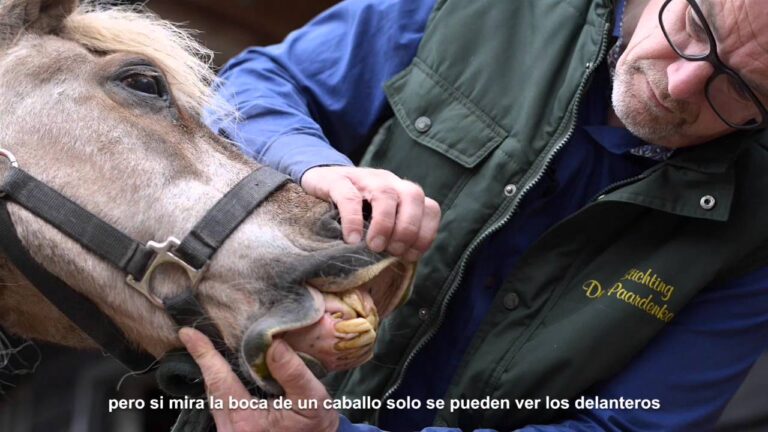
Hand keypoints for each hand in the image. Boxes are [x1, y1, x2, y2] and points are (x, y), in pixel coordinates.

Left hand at [179, 328, 338, 431]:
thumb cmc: (315, 425)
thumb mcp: (312, 397)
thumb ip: (292, 372)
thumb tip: (272, 344)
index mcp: (247, 420)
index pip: (219, 381)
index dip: (204, 354)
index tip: (188, 334)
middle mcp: (231, 430)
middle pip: (211, 388)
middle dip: (206, 360)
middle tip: (199, 335)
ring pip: (213, 397)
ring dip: (213, 372)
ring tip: (209, 348)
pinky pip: (221, 405)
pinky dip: (222, 385)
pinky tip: (228, 370)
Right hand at [301, 166, 440, 261]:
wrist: (317, 181)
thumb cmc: (351, 210)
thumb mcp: (376, 220)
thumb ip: (392, 236)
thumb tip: (400, 265)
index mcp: (402, 193)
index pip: (430, 208)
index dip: (425, 235)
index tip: (409, 257)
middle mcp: (388, 181)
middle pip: (413, 195)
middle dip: (408, 228)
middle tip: (392, 251)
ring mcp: (364, 178)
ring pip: (385, 194)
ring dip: (384, 224)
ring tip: (374, 246)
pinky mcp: (337, 180)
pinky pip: (349, 197)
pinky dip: (353, 220)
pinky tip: (351, 239)